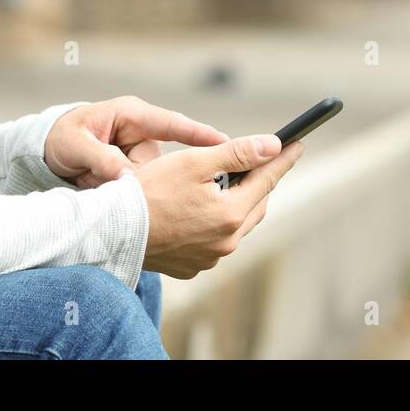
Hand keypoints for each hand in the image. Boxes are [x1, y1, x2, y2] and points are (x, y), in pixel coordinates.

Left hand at [44, 95, 228, 188]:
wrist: (48, 151)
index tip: (225, 143)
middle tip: (100, 179)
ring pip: (148, 181)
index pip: (173, 123)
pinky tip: (98, 188)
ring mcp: (140, 153)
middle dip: (135, 179)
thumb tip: (129, 179)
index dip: (200, 134)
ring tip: (89, 181)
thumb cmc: (62, 138)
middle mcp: (142, 133)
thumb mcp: (75, 145)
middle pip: (159, 164)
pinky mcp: (137, 172)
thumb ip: (101, 158)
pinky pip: (139, 188)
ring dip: (123, 189)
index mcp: (133, 115)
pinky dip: (122, 195)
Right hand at [135, 134, 304, 279]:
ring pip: (237, 225)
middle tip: (262, 160)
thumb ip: (237, 153)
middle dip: (260, 181)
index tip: (298, 144)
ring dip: (239, 203)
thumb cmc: (149, 190)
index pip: (267, 179)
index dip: (283, 159)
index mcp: (230, 215)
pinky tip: (203, 210)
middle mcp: (225, 242)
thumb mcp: (194, 162)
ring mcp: (209, 258)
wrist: (112, 230)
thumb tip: (273, 146)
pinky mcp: (192, 266)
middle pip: (255, 204)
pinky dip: (217, 223)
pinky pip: (216, 242)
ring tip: (231, 182)